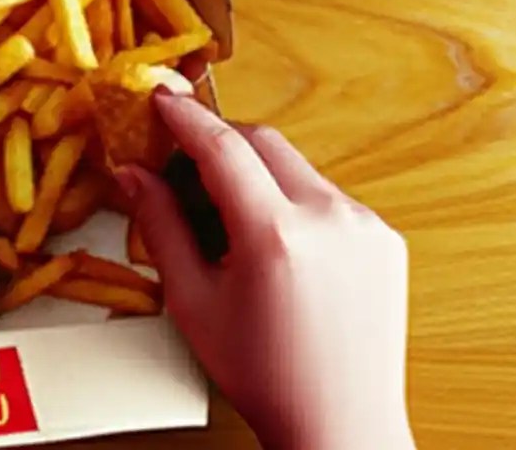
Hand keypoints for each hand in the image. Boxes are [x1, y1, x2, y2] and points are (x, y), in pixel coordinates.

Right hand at [117, 92, 411, 449]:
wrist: (339, 421)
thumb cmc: (266, 375)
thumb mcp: (193, 301)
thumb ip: (160, 225)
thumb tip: (132, 174)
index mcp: (275, 235)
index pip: (222, 146)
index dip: (184, 117)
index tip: (161, 98)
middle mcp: (329, 219)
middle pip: (263, 142)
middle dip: (219, 141)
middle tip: (182, 161)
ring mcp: (364, 225)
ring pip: (295, 167)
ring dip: (256, 173)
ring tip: (227, 221)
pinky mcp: (383, 237)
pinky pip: (326, 195)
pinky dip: (290, 200)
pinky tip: (270, 243)